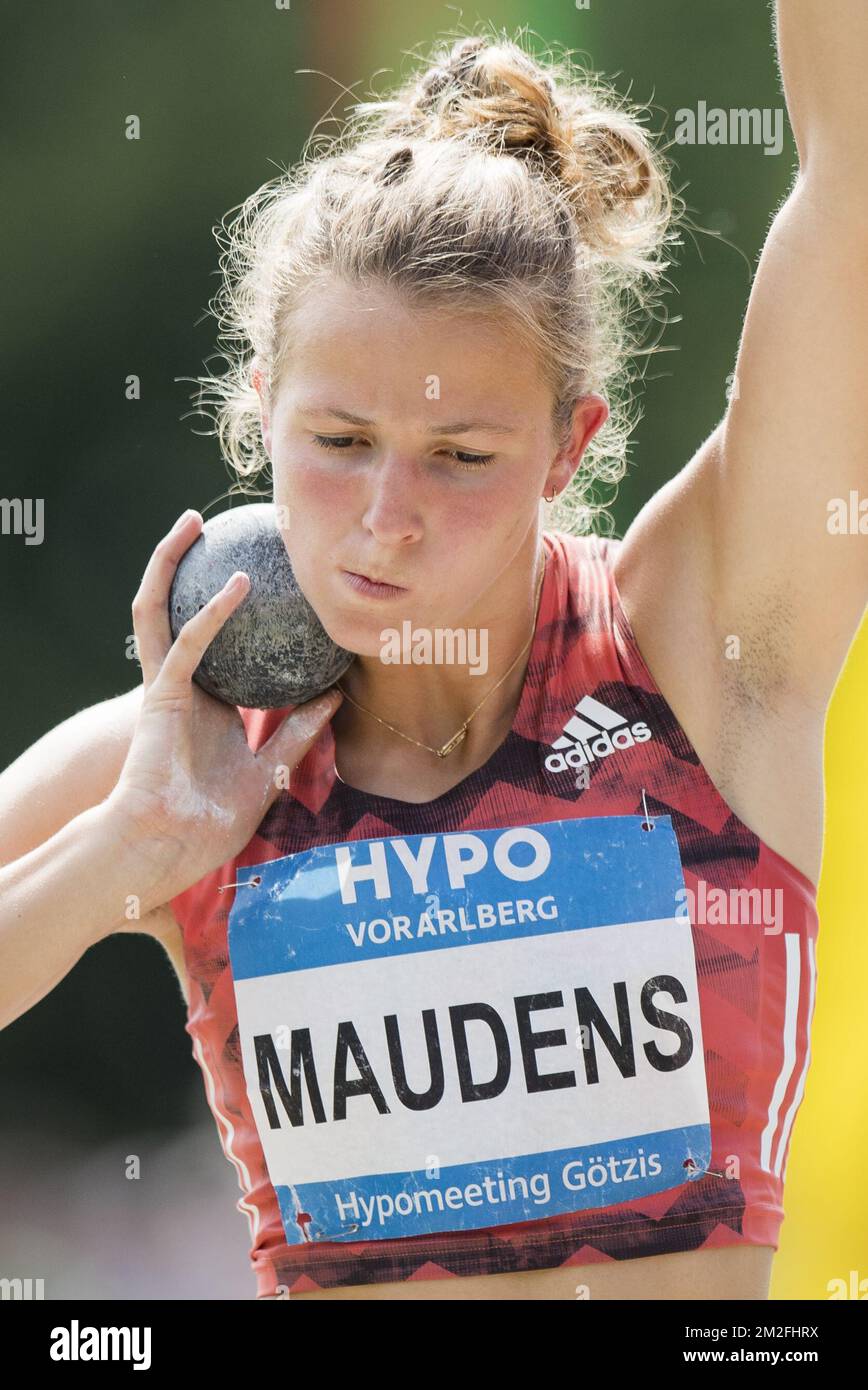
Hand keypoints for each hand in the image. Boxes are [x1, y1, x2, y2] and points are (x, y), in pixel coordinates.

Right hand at [107, 509, 342, 897]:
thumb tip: (338, 695)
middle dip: (193, 565)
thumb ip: (301, 731)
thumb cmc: (212, 821)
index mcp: (211, 703)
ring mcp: (168, 685)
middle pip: (184, 611)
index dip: (245, 610)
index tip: (282, 581)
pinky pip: (186, 642)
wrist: (171, 847)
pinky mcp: (160, 694)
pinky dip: (211, 613)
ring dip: (172, 561)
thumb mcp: (273, 769)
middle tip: (225, 529)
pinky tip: (236, 583)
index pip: (227, 643)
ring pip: (163, 609)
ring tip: (193, 521)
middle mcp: (186, 685)